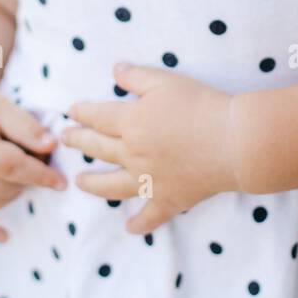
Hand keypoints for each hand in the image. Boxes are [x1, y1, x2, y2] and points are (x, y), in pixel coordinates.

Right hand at [0, 80, 67, 240]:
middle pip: (8, 187)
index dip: (41, 174)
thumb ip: (24, 125)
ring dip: (13, 189)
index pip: (14, 168)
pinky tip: (4, 236)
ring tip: (13, 163)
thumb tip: (51, 146)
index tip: (62, 181)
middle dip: (28, 176)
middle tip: (32, 154)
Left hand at [60, 62, 239, 234]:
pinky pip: (149, 216)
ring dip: (92, 184)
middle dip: (79, 142)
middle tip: (65, 139)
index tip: (71, 111)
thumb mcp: (166, 81)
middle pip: (98, 148)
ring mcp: (148, 181)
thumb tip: (115, 70)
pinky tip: (129, 227)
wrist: (233, 142)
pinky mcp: (169, 200)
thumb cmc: (201, 106)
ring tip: (79, 182)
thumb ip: (137, 76)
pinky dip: (139, 224)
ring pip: (112, 186)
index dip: (82, 113)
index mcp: (130, 123)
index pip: (97, 117)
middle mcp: (132, 154)